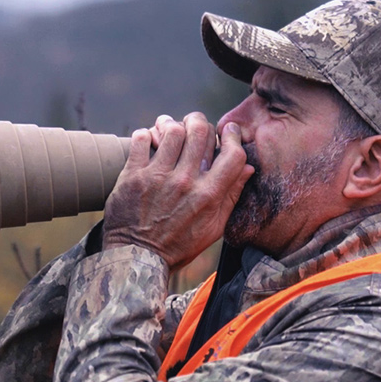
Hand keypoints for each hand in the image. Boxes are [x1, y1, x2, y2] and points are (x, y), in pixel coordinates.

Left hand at [102, 112, 254, 270]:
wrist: (137, 259)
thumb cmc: (177, 246)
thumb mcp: (213, 228)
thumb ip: (231, 196)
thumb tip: (248, 168)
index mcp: (209, 196)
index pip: (233, 154)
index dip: (233, 136)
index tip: (228, 130)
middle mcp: (185, 183)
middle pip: (202, 131)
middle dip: (200, 122)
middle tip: (195, 125)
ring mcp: (157, 177)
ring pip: (172, 130)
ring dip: (172, 124)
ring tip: (170, 129)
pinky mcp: (133, 176)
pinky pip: (142, 138)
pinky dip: (147, 135)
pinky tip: (150, 142)